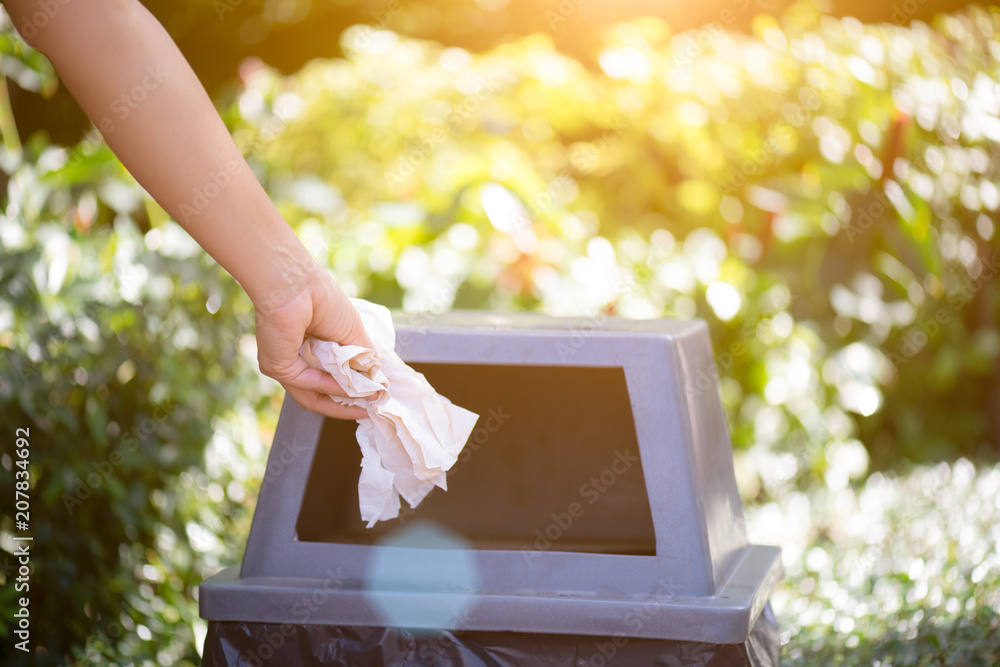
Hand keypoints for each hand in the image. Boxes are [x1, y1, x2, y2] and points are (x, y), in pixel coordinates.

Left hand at [253, 270, 374, 419]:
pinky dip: (329, 386)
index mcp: (310, 349)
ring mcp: (284, 365)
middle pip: (319, 395)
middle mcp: (294, 360)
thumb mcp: (353, 335)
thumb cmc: (323, 300)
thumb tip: (376, 386)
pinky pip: (307, 384)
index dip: (350, 391)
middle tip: (369, 410)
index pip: (328, 379)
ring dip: (340, 402)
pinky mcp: (278, 367)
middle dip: (345, 405)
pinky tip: (347, 386)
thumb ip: (363, 361)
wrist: (297, 284)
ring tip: (364, 403)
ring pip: (312, 396)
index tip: (372, 397)